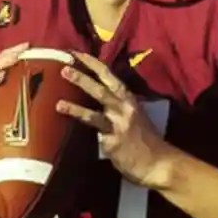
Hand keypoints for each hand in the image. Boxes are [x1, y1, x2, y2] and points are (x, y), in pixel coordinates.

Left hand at [57, 51, 174, 188]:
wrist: (159, 164)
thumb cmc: (146, 143)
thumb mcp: (135, 119)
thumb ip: (117, 110)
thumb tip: (97, 103)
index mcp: (130, 101)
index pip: (111, 77)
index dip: (94, 64)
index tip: (77, 53)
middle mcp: (125, 109)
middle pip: (102, 89)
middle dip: (83, 77)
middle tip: (64, 67)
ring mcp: (119, 125)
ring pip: (96, 111)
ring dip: (76, 107)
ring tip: (58, 103)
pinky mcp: (113, 142)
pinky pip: (95, 132)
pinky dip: (82, 128)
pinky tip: (69, 128)